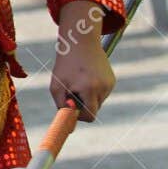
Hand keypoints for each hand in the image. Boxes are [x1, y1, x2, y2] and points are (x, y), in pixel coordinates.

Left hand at [51, 2, 114, 120]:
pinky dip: (92, 88)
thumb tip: (69, 126)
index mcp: (90, 89)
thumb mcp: (57, 85)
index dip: (79, 116)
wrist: (80, 42)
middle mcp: (104, 88)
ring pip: (96, 101)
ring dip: (86, 95)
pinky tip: (86, 75)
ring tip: (78, 79)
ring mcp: (110, 84)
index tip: (70, 110)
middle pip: (93, 109)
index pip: (90, 115)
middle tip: (71, 89)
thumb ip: (62, 106)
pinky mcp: (112, 80)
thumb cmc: (65, 65)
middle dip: (81, 104)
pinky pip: (100, 92)